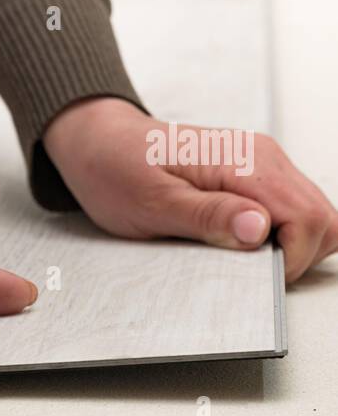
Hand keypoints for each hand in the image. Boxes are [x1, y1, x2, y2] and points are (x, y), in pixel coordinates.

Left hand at [42, 98, 337, 282]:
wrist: (99, 141)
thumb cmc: (117, 167)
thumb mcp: (152, 203)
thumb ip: (209, 216)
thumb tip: (259, 228)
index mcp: (244, 162)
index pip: (308, 220)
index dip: (290, 260)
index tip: (252, 274)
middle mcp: (262, 157)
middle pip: (323, 219)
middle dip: (299, 256)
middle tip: (250, 270)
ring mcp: (262, 164)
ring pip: (313, 216)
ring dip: (292, 246)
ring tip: (243, 255)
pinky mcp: (255, 175)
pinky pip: (292, 211)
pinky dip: (280, 235)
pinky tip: (242, 241)